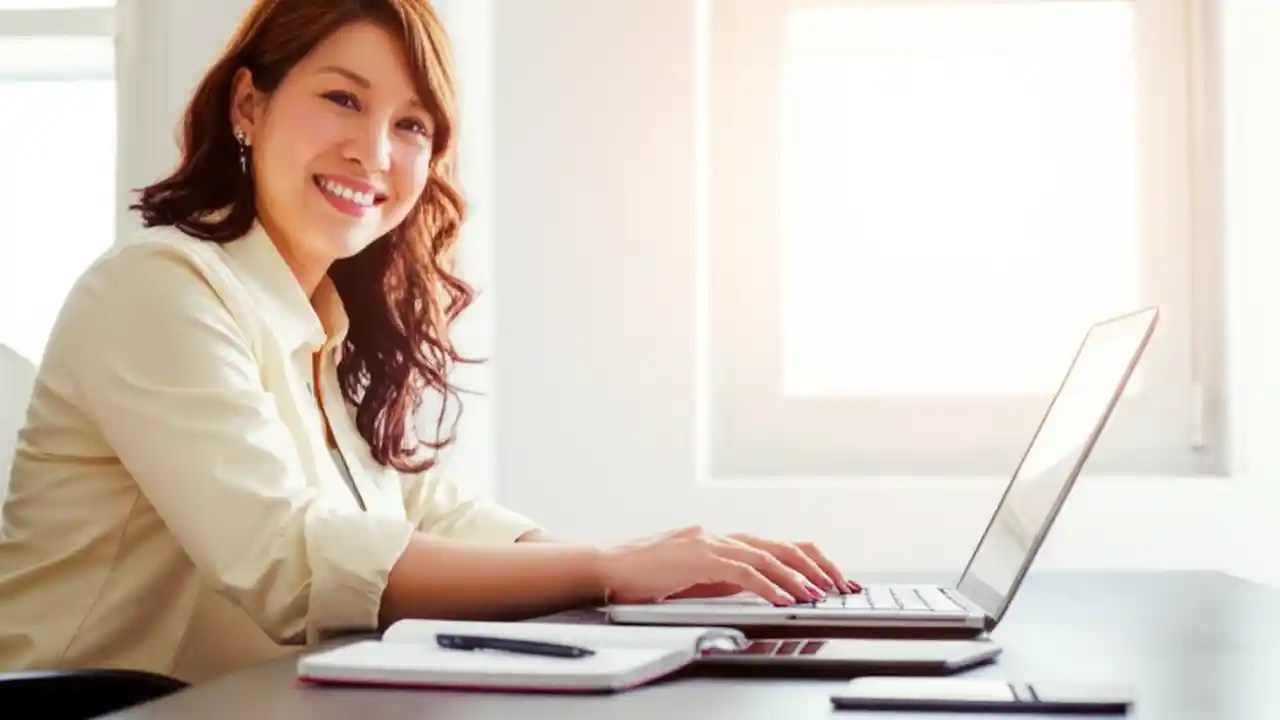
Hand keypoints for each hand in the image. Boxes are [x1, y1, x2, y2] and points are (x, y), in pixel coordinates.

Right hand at [598, 525, 858, 605]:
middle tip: (841, 584)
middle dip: (816, 566)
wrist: (605, 569)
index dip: (808, 561)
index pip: (775, 545)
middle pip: (781, 545)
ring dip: (797, 577)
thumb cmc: (643, 579)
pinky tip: (785, 598)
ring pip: (767, 556)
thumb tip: (758, 589)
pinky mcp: (697, 558)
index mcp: (719, 540)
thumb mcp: (692, 578)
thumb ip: (722, 578)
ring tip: (820, 595)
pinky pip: (743, 571)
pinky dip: (768, 585)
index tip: (832, 578)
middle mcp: (718, 536)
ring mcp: (708, 543)